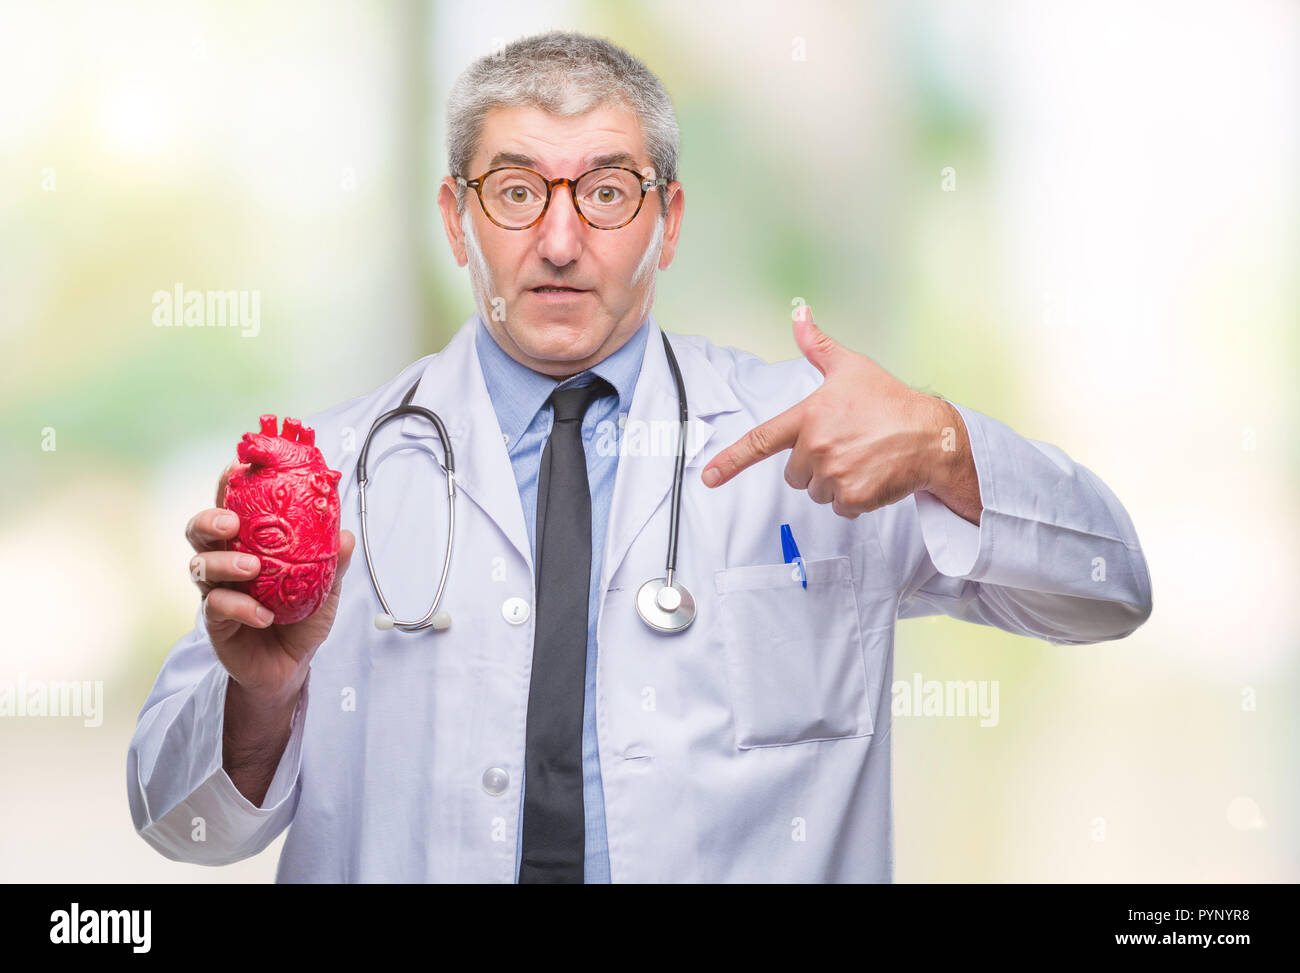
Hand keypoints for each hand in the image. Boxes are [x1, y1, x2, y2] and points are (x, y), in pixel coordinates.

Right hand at [186, 461, 355, 704]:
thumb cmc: (301, 616)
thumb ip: (333, 561)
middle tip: (231, 522)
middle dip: (209, 519)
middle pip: (199, 530)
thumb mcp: (325, 587)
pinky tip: (263, 615)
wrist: (290, 665)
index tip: (238, 465)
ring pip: (200, 566)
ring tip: (252, 568)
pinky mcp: (216, 622)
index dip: (229, 483)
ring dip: (224, 562)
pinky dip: (240, 608)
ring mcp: (217, 591)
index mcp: (249, 543)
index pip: (232, 505)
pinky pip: (216, 607)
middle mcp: (226, 561)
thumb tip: (344, 534)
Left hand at [701, 305, 976, 520]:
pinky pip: (840, 507)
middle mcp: (817, 446)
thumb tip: (799, 313)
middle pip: (794, 474)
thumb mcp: (852, 367)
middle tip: (846, 446)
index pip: (761, 441)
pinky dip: (854, 498)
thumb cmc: (892, 401)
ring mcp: (834, 473)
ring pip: (817, 492)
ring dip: (835, 482)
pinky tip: (873, 476)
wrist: (932, 436)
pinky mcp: (853, 497)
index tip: (708, 477)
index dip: (731, 461)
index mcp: (809, 417)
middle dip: (814, 465)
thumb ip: (818, 346)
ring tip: (863, 459)